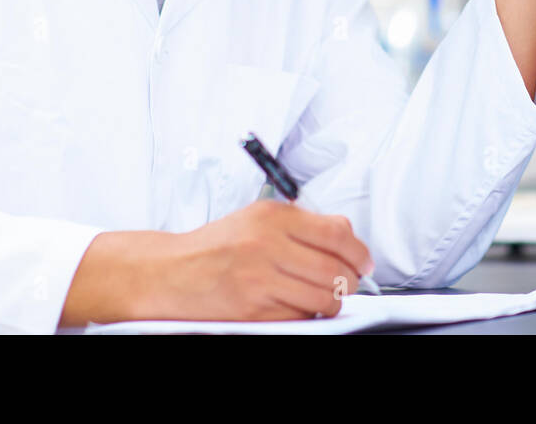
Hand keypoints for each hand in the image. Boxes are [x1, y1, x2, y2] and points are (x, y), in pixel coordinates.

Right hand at [141, 201, 374, 320]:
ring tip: (325, 296)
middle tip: (348, 281)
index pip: (337, 234)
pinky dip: (307, 314)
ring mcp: (260, 280)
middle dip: (349, 280)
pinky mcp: (253, 311)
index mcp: (272, 217)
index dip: (359, 252)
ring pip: (322, 298)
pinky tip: (300, 306)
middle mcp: (266, 246)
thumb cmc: (215, 246)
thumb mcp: (258, 218)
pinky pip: (299, 317)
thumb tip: (346, 235)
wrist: (170, 273)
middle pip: (335, 269)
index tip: (364, 261)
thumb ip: (302, 222)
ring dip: (332, 301)